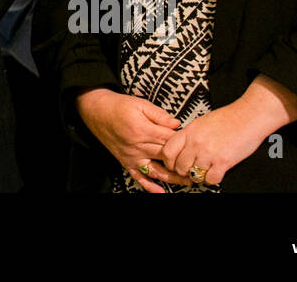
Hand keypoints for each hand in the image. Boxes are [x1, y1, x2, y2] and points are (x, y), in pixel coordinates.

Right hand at [74, 88, 190, 192]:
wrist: (97, 111)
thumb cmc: (119, 106)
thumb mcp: (140, 104)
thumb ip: (160, 115)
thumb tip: (177, 124)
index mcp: (143, 129)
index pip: (170, 139)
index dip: (184, 142)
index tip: (197, 144)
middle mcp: (137, 146)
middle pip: (166, 156)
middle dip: (184, 162)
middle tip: (200, 166)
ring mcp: (132, 156)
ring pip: (156, 170)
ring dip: (173, 178)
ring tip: (189, 181)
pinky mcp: (126, 162)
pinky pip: (138, 177)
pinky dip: (149, 186)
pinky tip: (160, 192)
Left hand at [161, 101, 266, 186]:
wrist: (249, 116)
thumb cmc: (228, 118)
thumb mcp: (201, 122)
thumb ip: (189, 135)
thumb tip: (181, 148)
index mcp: (189, 131)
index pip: (167, 151)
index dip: (169, 161)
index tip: (174, 164)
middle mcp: (196, 142)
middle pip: (179, 166)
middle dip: (184, 171)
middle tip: (191, 170)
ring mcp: (208, 153)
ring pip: (193, 174)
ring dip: (199, 175)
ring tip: (205, 170)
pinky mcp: (223, 162)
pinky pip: (210, 179)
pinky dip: (212, 178)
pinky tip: (216, 172)